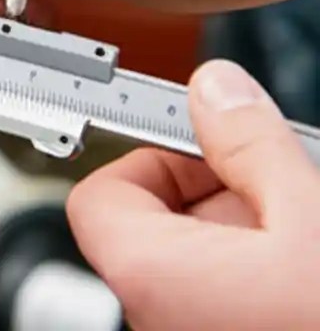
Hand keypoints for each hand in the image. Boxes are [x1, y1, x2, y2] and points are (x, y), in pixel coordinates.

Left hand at [67, 60, 319, 329]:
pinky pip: (231, 301)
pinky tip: (311, 272)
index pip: (100, 197)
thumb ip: (252, 146)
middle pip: (160, 230)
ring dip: (257, 237)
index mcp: (150, 276)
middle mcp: (156, 320)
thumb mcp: (312, 215)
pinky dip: (267, 274)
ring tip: (310, 234)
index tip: (212, 146)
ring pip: (205, 268)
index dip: (152, 159)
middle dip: (225, 197)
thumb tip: (215, 92)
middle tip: (290, 187)